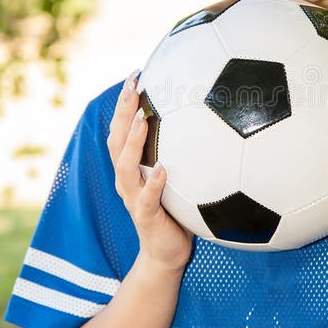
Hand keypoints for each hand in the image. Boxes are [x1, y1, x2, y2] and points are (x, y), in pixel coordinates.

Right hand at [107, 72, 192, 271]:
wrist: (167, 254)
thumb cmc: (178, 211)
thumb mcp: (180, 177)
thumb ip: (183, 151)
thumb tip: (211, 118)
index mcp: (134, 166)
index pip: (123, 129)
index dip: (125, 103)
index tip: (135, 73)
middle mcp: (128, 179)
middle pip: (116, 140)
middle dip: (122, 112)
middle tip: (132, 85)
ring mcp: (133, 198)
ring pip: (124, 168)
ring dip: (132, 142)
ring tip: (142, 120)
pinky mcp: (145, 218)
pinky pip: (146, 200)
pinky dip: (153, 184)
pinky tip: (162, 169)